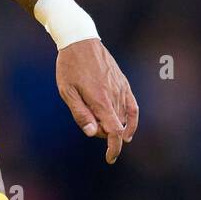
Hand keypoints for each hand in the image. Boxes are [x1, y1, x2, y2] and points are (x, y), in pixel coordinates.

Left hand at [55, 39, 138, 163]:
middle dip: (103, 133)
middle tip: (88, 123)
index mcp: (100, 99)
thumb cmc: (69, 67)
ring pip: (123, 117)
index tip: (110, 158)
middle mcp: (114, 95)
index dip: (114, 147)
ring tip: (97, 118)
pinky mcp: (124, 83)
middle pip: (116, 126)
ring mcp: (121, 88)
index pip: (114, 131)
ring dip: (113, 126)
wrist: (80, 41)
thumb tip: (92, 132)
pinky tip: (128, 129)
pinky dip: (132, 120)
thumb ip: (80, 113)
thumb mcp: (67, 91)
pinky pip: (133, 106)